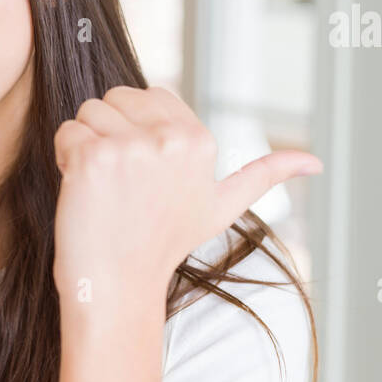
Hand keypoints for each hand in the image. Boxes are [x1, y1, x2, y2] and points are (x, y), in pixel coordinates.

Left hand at [52, 85, 321, 313]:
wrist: (118, 286)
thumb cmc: (163, 245)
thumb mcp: (221, 207)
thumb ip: (265, 175)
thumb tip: (315, 163)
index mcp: (200, 140)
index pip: (149, 95)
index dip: (136, 129)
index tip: (142, 174)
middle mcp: (170, 138)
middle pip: (115, 96)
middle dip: (108, 131)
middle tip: (119, 182)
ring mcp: (130, 147)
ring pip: (88, 111)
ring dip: (85, 145)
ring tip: (102, 187)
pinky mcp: (92, 157)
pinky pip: (67, 131)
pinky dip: (66, 158)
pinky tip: (83, 190)